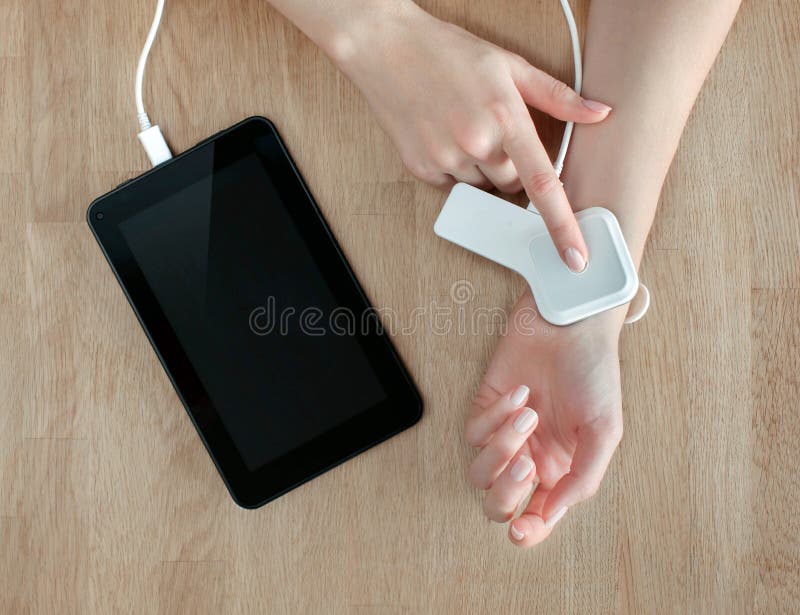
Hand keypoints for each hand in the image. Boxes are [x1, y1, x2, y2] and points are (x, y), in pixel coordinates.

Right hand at [333, 4, 610, 270]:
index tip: (575, 258)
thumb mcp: (509, 65)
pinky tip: (443, 137)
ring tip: (462, 127)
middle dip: (510, 167)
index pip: (543, 184)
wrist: (386, 48)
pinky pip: (452, 186)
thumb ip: (558, 95)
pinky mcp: (421, 168)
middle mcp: (475, 142)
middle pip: (512, 186)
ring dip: (479, 168)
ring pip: (481, 187)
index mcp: (505, 117)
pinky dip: (453, 169)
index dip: (562, 226)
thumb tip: (600, 113)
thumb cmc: (447, 52)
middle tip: (493, 131)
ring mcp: (445, 158)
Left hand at [465, 291, 624, 545]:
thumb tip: (552, 513)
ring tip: (529, 416)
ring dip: (503, 447)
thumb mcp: (603, 430)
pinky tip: (521, 394)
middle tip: (525, 464)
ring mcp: (505, 435)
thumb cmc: (593, 374)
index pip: (538, 516)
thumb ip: (582, 477)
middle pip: (498, 503)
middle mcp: (530, 458)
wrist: (569, 326)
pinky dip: (495, 416)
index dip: (528, 531)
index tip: (521, 530)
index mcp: (560, 470)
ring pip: (480, 472)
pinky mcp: (485, 409)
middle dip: (506, 493)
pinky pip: (474, 432)